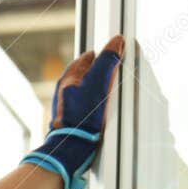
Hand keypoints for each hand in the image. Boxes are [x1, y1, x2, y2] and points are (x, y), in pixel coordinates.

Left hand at [21, 35, 123, 188]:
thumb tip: (117, 41)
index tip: (119, 54)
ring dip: (104, 90)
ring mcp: (70, 106)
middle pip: (89, 74)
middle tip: (120, 74)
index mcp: (70, 77)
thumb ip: (107, 60)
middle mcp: (67, 90)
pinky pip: (90, 108)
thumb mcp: (98, 82)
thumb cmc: (82, 116)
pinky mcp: (76, 121)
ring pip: (90, 91)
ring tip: (117, 94)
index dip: (105, 54)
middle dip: (105, 73)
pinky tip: (108, 113)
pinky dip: (101, 106)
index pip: (89, 57)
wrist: (72, 147)